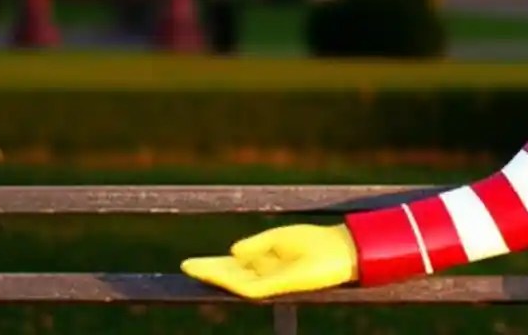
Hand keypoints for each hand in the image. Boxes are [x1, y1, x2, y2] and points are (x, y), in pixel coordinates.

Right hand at [181, 223, 359, 298]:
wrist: (342, 250)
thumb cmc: (317, 243)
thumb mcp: (280, 239)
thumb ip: (256, 245)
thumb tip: (232, 250)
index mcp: (266, 263)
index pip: (234, 266)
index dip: (213, 265)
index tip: (191, 263)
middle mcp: (266, 275)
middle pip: (230, 275)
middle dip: (208, 272)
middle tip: (185, 267)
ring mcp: (271, 282)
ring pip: (236, 282)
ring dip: (215, 276)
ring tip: (194, 269)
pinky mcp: (280, 287)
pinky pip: (250, 286)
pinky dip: (233, 280)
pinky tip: (219, 272)